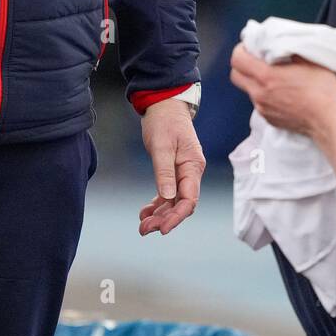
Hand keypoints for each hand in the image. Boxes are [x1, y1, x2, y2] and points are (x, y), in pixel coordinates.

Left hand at [138, 99, 204, 236]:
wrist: (165, 105)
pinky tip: (145, 212)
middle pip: (181, 204)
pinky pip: (168, 194)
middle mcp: (190, 173)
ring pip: (174, 201)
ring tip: (143, 226)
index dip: (177, 216)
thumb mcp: (162, 146)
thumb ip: (164, 172)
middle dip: (165, 219)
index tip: (162, 229)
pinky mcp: (173, 171)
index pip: (189, 200)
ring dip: (160, 215)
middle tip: (144, 229)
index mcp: (193, 166)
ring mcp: (182, 173)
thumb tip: (166, 197)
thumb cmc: (164, 121)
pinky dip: (158, 205)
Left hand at [229, 45, 335, 144]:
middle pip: (235, 76)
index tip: (250, 47)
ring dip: (254, 80)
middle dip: (242, 65)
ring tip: (273, 76)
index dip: (241, 50)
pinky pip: (259, 103)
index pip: (237, 60)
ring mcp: (263, 108)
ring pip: (248, 90)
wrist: (329, 120)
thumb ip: (289, 48)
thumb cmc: (322, 90)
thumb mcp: (309, 59)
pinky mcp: (269, 119)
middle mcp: (260, 93)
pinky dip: (264, 95)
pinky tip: (281, 92)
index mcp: (267, 76)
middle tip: (256, 59)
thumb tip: (280, 41)